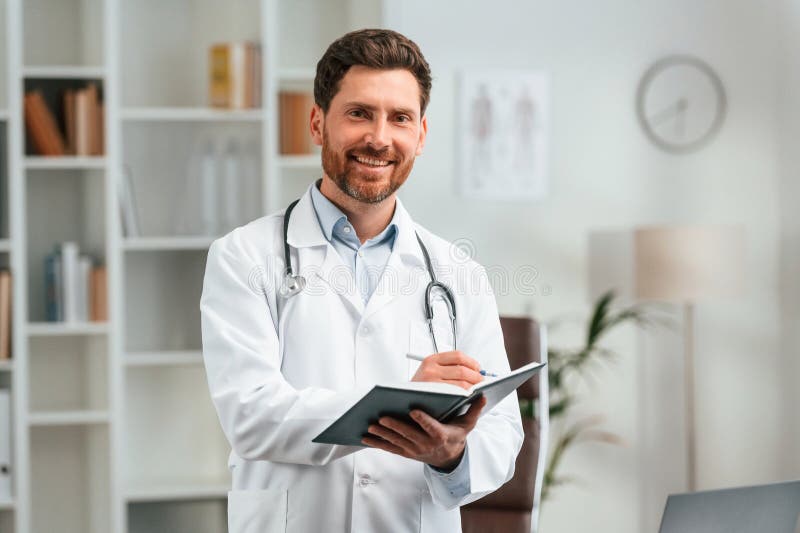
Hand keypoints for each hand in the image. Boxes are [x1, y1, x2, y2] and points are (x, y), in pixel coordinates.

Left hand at [361, 395, 486, 468]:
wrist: (449, 457)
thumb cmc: (456, 435)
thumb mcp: (468, 424)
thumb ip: (474, 409)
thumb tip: (482, 394)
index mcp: (441, 435)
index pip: (431, 427)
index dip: (422, 419)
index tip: (413, 410)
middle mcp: (426, 444)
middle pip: (409, 435)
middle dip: (395, 426)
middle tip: (383, 416)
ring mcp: (414, 450)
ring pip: (397, 442)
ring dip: (383, 434)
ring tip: (372, 425)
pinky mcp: (406, 452)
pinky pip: (390, 448)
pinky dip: (377, 443)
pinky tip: (366, 437)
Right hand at [411, 350, 482, 389]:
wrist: (405, 402)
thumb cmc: (422, 388)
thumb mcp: (430, 371)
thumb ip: (448, 367)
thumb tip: (475, 368)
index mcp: (431, 359)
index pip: (458, 356)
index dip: (472, 363)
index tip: (478, 369)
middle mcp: (430, 369)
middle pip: (463, 370)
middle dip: (476, 376)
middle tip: (481, 382)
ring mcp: (432, 382)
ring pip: (462, 383)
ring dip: (474, 387)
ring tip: (477, 390)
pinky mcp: (434, 395)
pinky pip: (457, 393)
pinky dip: (467, 394)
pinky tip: (469, 396)